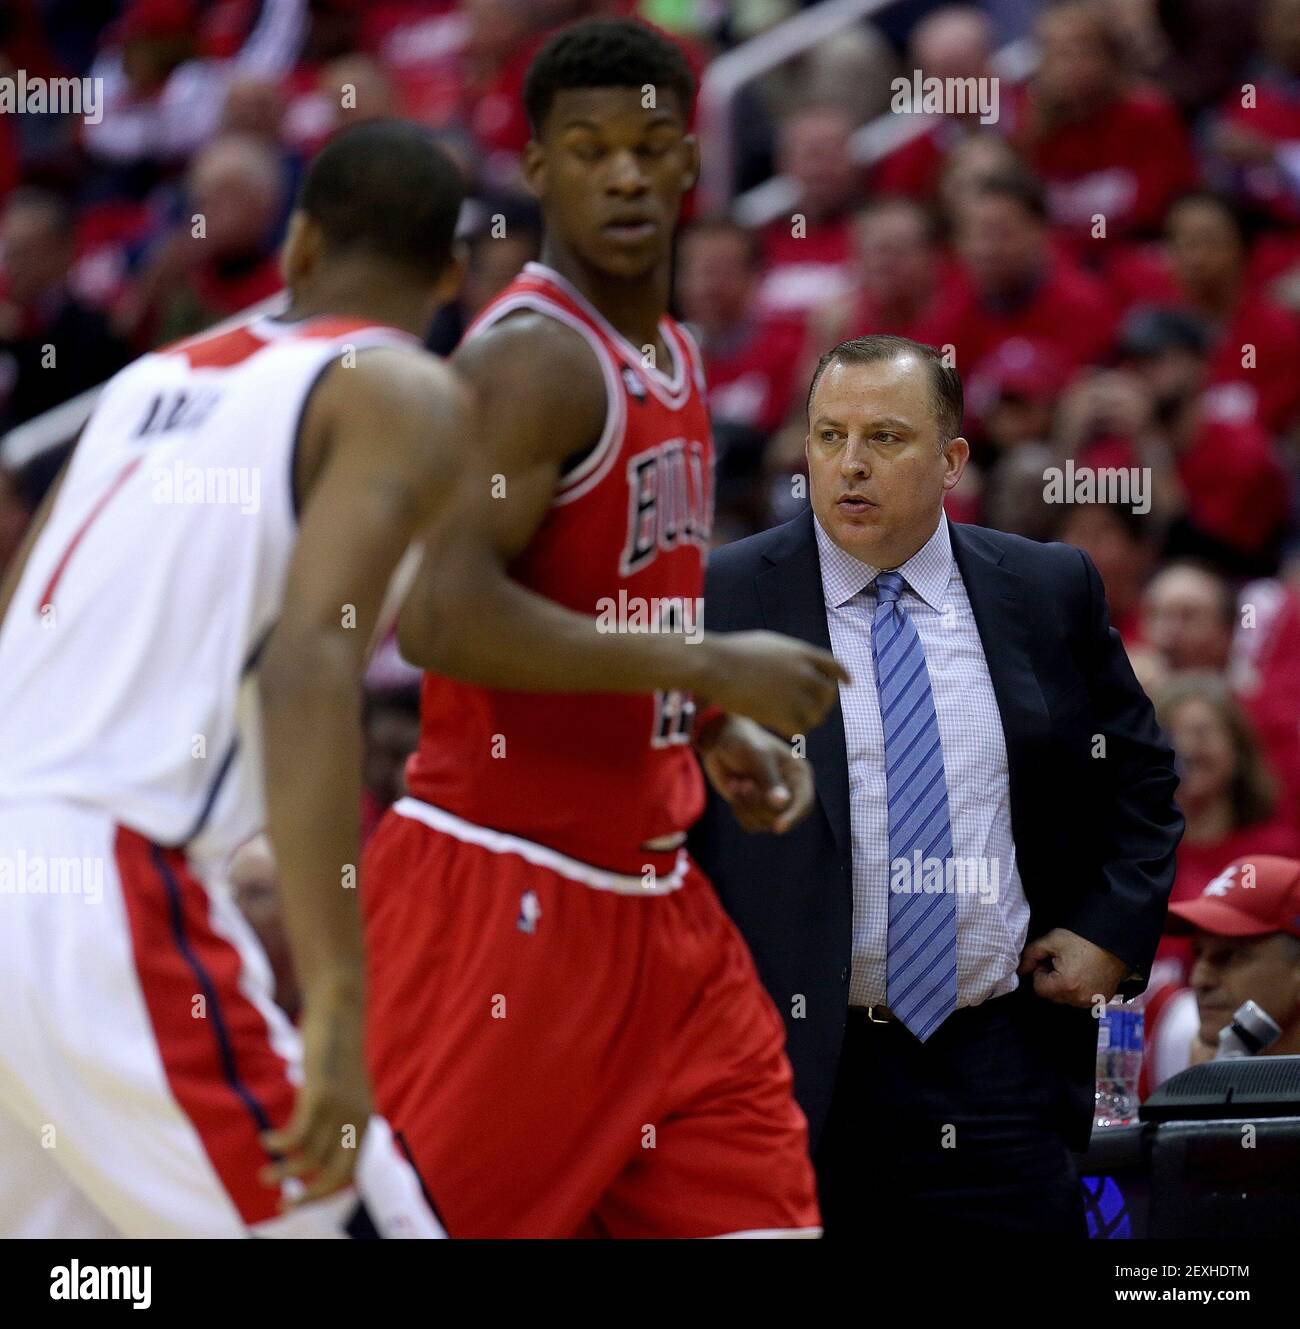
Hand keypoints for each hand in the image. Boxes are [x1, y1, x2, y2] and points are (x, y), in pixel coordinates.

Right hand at [260, 975, 369, 1206]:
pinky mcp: (322, 1093)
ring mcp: (341, 1107)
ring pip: (310, 1157)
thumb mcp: (342, 1088)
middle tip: (281, 1204)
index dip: (324, 1195)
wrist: (339, 1011)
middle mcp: (357, 1118)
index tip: (297, 1203)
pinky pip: (297, 1133)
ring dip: (284, 1170)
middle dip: (307, 1195)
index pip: (349, 1174)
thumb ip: (335, 1116)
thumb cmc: (334, 1050)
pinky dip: (280, 1143)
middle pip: (333, 1174)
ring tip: (264, 1174)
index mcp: (364, 1120)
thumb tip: (312, 1146)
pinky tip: (266, 1140)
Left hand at [697, 713, 815, 833]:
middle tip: (744, 784)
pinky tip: (734, 789)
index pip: (804, 803)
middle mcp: (790, 791)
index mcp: (799, 775)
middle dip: (759, 805)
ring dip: (746, 807)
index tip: (778, 828)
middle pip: (782, 817)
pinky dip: (739, 810)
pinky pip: (751, 825)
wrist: (720, 741)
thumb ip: (770, 780)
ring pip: (765, 823)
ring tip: (738, 783)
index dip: (793, 817)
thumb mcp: (757, 756)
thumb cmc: (743, 741)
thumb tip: (782, 804)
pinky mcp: (755, 810)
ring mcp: (772, 803)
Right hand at [698, 631, 847, 737]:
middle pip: (828, 693)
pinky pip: (800, 728)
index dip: (842, 676)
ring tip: (798, 722)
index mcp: (801, 653)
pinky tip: (785, 730)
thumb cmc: (731, 652)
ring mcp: (794, 693)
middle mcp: (803, 672)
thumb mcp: (766, 643)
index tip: (847, 683)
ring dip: (810, 719)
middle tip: (815, 710)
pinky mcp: (781, 713)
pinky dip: (795, 730)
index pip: (833, 666)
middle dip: (824, 703)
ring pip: (817, 714)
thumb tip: (791, 662)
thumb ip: (785, 654)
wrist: (716, 666)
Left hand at [1017, 927, 1129, 1007]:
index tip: (1049, 961)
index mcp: (1065, 985)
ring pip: (1066, 999)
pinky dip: (1079, 990)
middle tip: (1061, 962)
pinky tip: (1084, 973)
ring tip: (1073, 967)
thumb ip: (1031, 955)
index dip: (1040, 973)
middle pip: (1052, 996)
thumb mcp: (1052, 940)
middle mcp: (1079, 999)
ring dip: (1064, 987)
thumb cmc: (1082, 938)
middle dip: (1051, 980)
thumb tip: (1020, 970)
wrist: (1115, 939)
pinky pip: (1082, 1000)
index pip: (1039, 988)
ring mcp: (1093, 1001)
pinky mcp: (1103, 1000)